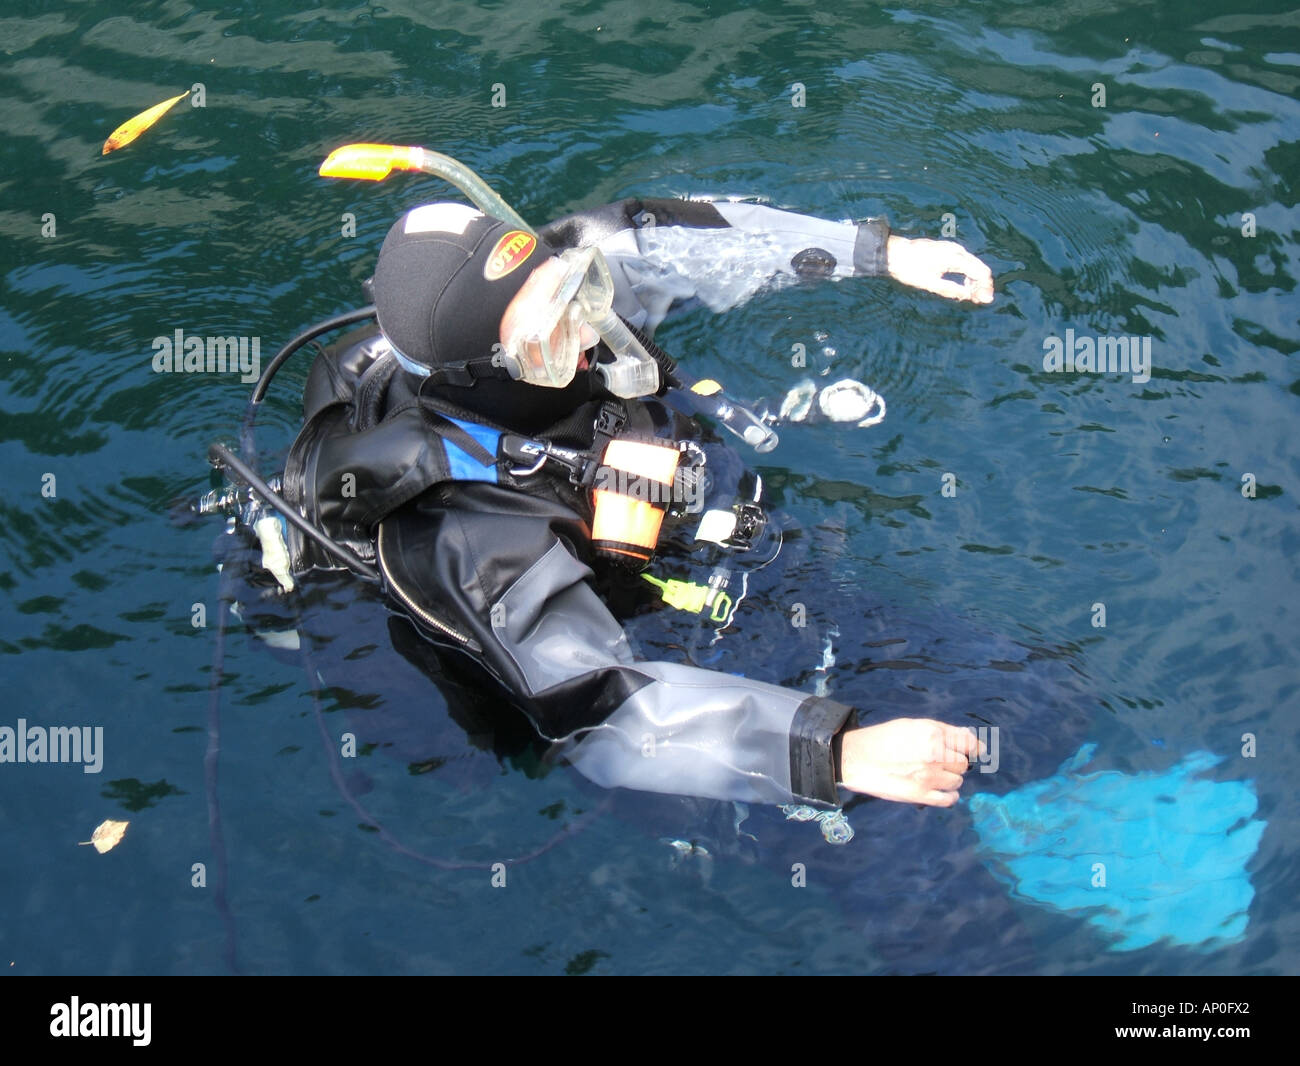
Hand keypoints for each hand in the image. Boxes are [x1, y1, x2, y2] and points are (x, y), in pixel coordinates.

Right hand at [839, 718, 982, 806]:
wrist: (857, 759)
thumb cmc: (884, 738)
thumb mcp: (913, 725)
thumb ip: (943, 731)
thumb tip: (970, 739)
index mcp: (933, 734)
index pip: (969, 743)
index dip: (973, 748)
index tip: (970, 752)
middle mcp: (935, 755)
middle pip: (963, 764)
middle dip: (954, 763)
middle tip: (938, 762)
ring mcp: (929, 776)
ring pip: (957, 781)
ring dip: (949, 779)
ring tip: (931, 775)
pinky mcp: (921, 795)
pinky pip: (949, 799)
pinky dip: (948, 796)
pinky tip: (938, 790)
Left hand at [886, 235, 994, 303]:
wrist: (894, 252)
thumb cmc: (909, 268)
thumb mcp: (929, 284)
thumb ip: (951, 290)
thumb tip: (968, 296)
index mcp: (955, 258)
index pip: (980, 273)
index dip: (985, 288)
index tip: (984, 301)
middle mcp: (957, 250)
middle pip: (980, 268)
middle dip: (982, 285)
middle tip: (979, 301)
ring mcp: (953, 248)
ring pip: (973, 265)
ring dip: (975, 280)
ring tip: (972, 296)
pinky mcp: (948, 249)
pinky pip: (965, 262)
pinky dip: (968, 274)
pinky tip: (964, 286)